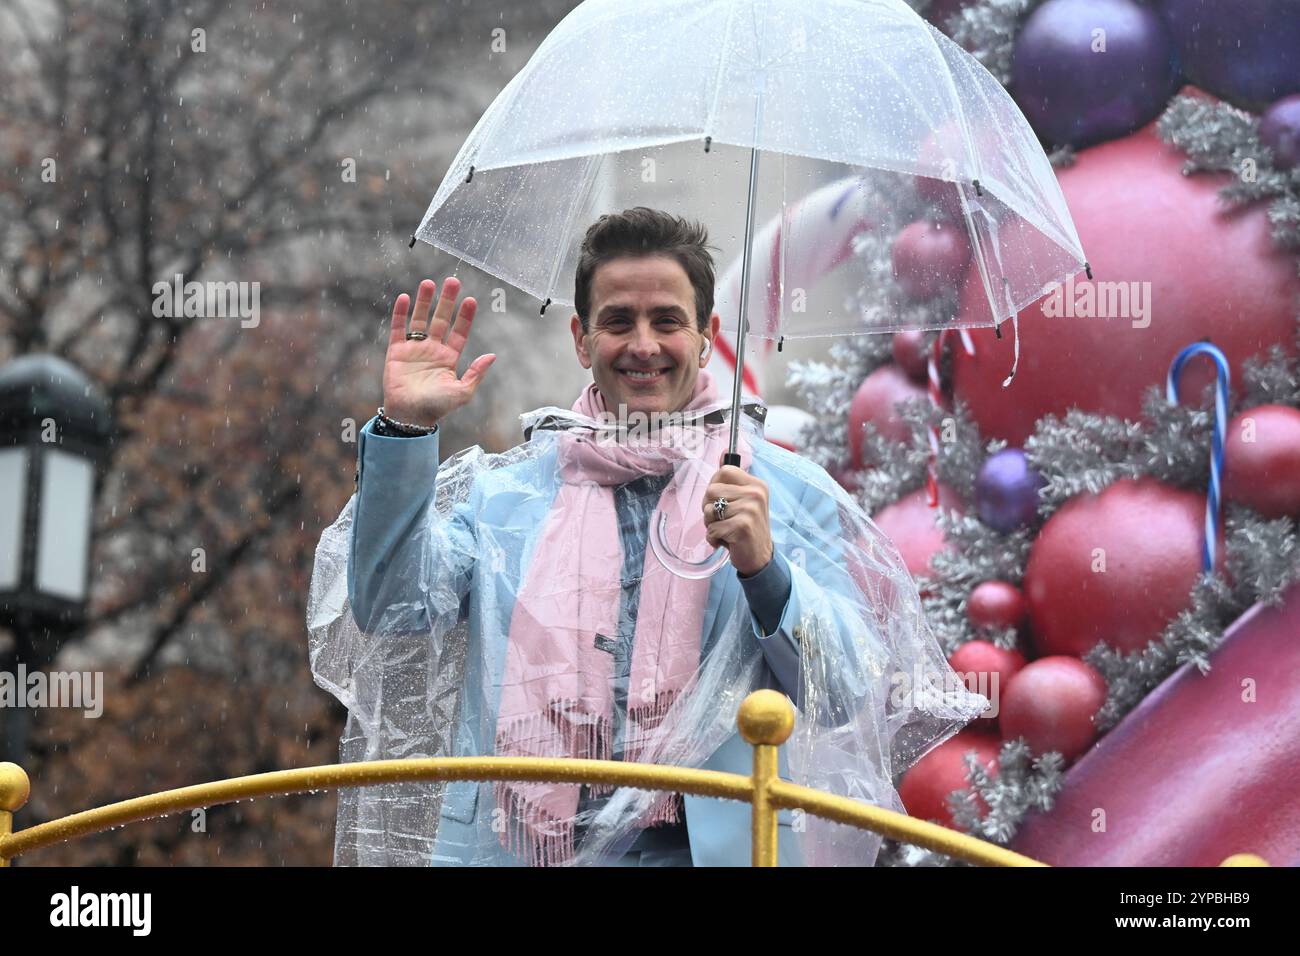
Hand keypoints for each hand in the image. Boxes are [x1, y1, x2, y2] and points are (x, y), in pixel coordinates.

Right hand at [382, 277, 495, 426]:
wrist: (410, 416)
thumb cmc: (437, 407)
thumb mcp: (462, 392)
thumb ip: (476, 373)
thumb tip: (492, 355)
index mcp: (449, 358)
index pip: (459, 332)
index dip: (465, 316)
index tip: (470, 300)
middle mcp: (433, 350)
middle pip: (441, 319)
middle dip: (447, 301)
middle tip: (452, 281)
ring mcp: (415, 349)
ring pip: (420, 319)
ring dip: (425, 301)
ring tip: (429, 282)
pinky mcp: (397, 351)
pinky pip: (398, 328)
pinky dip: (400, 313)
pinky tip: (404, 298)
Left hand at [702, 464, 773, 576]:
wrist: (759, 557)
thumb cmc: (747, 528)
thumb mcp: (743, 500)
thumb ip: (732, 478)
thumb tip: (724, 451)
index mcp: (756, 484)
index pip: (723, 471)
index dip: (714, 487)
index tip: (722, 501)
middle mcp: (756, 494)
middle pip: (711, 490)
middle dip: (709, 508)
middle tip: (723, 520)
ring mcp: (750, 509)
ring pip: (709, 510)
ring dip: (711, 524)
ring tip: (726, 530)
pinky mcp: (742, 526)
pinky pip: (711, 529)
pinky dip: (713, 538)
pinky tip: (727, 542)